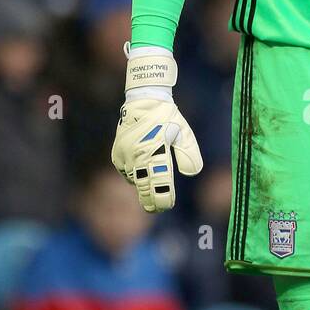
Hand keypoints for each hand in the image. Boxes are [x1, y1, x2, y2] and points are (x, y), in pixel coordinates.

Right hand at [111, 45, 202, 211]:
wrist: (143, 100)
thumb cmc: (167, 118)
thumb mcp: (183, 133)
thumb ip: (189, 154)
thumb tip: (191, 173)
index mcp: (155, 150)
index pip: (159, 181)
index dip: (162, 196)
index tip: (167, 205)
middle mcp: (137, 154)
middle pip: (144, 185)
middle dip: (150, 199)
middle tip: (157, 209)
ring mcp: (125, 154)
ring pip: (134, 178)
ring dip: (143, 185)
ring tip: (151, 195)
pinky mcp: (117, 153)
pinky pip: (126, 171)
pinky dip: (134, 174)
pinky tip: (141, 173)